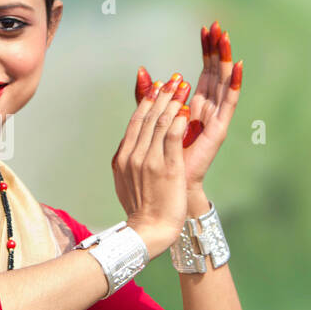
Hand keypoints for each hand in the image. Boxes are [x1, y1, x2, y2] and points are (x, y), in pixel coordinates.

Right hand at [111, 73, 191, 258]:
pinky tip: (187, 109)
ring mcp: (150, 162)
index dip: (148, 101)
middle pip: (149, 118)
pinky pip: (173, 138)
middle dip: (163, 95)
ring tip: (184, 87)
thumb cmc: (141, 208)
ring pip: (161, 123)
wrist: (148, 230)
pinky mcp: (167, 168)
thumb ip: (129, 156)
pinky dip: (179, 121)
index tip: (158, 86)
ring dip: (173, 102)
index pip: (136, 121)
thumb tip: (130, 140)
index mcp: (123, 157)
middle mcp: (134, 156)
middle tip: (175, 79)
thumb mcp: (127, 178)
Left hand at [134, 20, 242, 192]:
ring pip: (223, 81)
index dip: (205, 50)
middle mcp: (208, 108)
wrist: (168, 186)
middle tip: (217, 25)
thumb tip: (142, 70)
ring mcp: (215, 117)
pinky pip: (229, 101)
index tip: (205, 28)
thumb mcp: (152, 116)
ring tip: (225, 37)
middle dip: (216, 48)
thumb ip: (148, 95)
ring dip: (224, 58)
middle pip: (215, 71)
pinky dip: (234, 82)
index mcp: (195, 104)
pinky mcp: (219, 128)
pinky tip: (237, 65)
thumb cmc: (161, 156)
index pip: (204, 70)